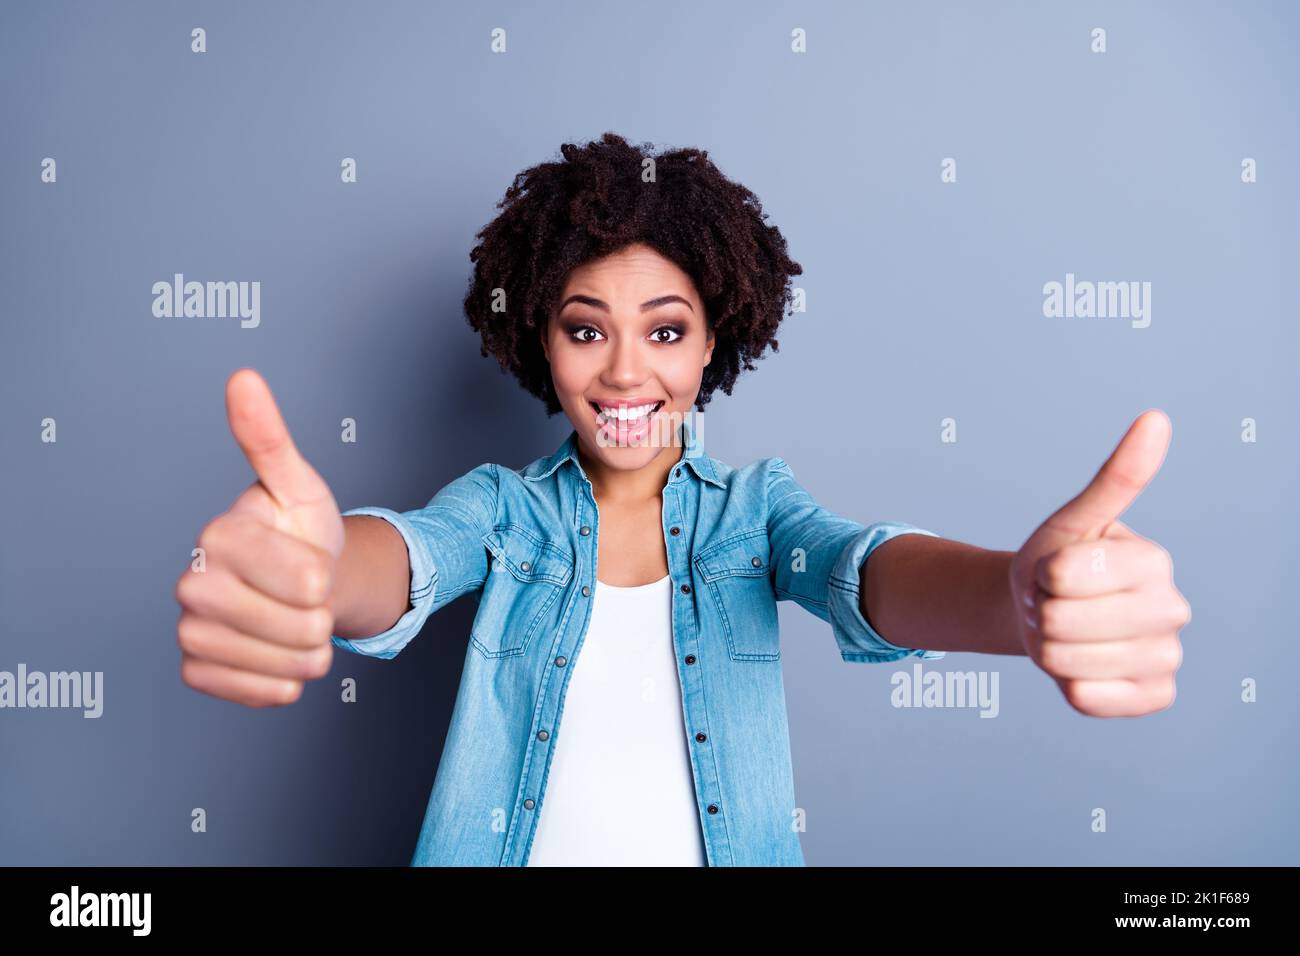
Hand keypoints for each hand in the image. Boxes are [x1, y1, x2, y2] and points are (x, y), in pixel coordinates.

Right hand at [175, 368, 345, 706]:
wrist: (301, 581)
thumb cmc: (300, 529)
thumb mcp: (299, 484)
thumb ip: (270, 437)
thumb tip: (244, 378)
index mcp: (220, 533)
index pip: (308, 579)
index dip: (326, 577)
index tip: (311, 562)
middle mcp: (193, 581)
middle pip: (297, 626)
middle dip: (321, 616)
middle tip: (307, 597)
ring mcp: (190, 628)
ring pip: (281, 664)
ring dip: (308, 653)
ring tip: (300, 624)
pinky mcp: (196, 670)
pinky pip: (258, 693)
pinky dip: (283, 682)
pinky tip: (278, 654)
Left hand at [1008, 410, 1190, 716]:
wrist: (1048, 613)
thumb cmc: (1058, 560)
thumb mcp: (1073, 519)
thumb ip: (1116, 477)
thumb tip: (1156, 418)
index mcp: (1155, 561)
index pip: (1065, 575)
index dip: (1042, 574)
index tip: (1054, 570)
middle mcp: (1173, 610)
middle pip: (1063, 621)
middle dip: (1041, 611)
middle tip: (1055, 603)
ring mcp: (1167, 657)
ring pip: (1067, 661)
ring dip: (1047, 647)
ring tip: (1064, 631)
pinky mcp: (1152, 697)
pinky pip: (1086, 698)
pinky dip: (1067, 684)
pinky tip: (1081, 665)